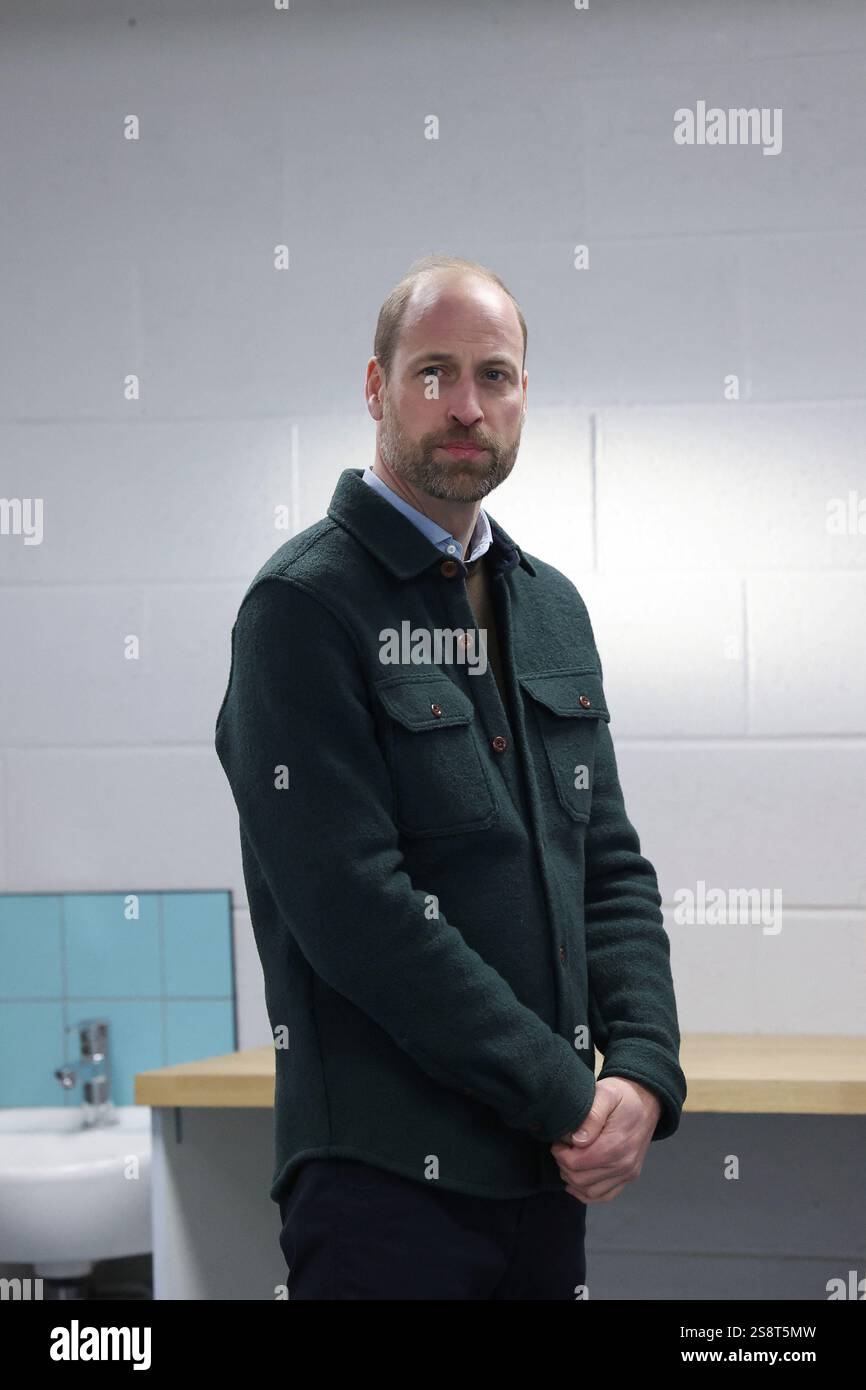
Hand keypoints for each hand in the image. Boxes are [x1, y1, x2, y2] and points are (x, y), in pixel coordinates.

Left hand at [551, 1077, 661, 1203]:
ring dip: (572, 1180)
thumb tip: (577, 1140)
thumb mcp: (606, 1094)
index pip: (577, 1163)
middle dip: (564, 1165)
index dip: (561, 1154)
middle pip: (581, 1179)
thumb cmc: (623, 1095)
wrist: (647, 1101)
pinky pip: (604, 1196)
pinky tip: (576, 1181)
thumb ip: (592, 1115)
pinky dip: (587, 1193)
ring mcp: (628, 1174)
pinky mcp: (629, 1177)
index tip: (558, 1141)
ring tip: (568, 1160)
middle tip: (562, 1148)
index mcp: (616, 1145)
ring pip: (590, 1192)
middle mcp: (624, 1165)